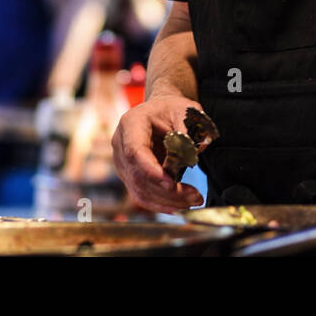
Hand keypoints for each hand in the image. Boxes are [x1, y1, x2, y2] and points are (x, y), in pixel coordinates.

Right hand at [111, 93, 206, 213]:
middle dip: (166, 192)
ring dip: (167, 201)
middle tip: (194, 196)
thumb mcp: (186, 111)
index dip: (151, 170)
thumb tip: (193, 154)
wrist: (161, 111)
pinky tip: (179, 206)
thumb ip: (189, 130)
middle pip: (138, 176)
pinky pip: (141, 194)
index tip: (171, 183)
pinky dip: (161, 204)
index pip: (134, 151)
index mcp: (131, 123)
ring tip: (193, 200)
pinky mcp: (129, 175)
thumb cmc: (172, 109)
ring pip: (139, 190)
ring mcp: (122, 162)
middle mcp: (121, 144)